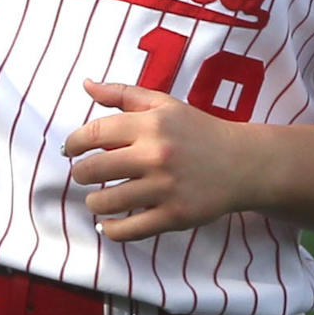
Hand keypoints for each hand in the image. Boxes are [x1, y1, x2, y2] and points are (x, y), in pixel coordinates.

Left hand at [62, 81, 261, 241]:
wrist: (243, 163)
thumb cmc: (199, 131)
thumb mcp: (165, 105)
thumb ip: (124, 94)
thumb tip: (86, 85)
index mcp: (151, 124)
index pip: (94, 133)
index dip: (74, 143)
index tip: (70, 150)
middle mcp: (156, 154)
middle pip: (93, 169)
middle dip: (81, 174)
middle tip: (84, 175)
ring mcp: (165, 188)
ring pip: (106, 202)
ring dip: (94, 202)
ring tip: (98, 198)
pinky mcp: (174, 216)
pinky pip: (129, 229)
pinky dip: (111, 229)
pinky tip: (109, 223)